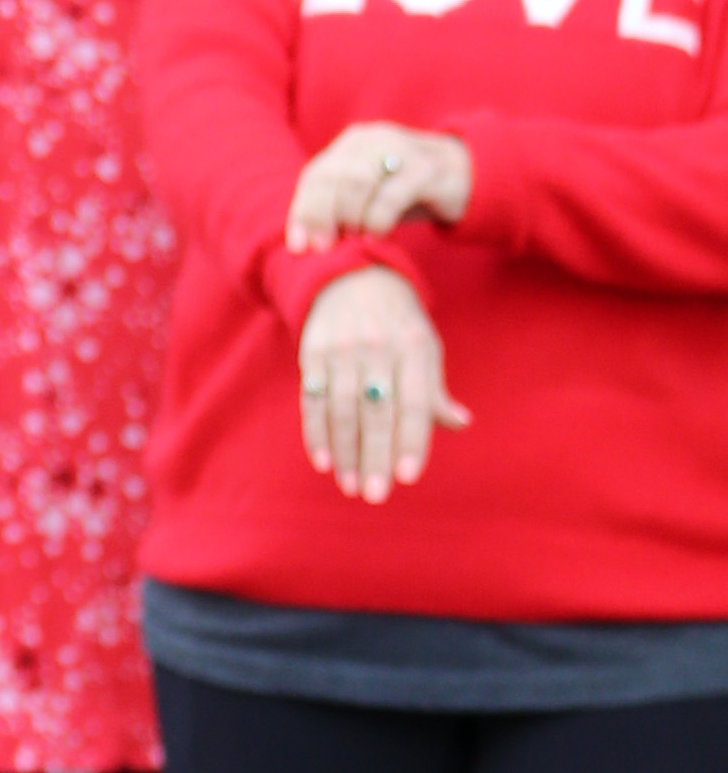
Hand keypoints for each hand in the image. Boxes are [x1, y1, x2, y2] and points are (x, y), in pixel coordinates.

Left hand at [286, 120, 474, 248]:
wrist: (465, 173)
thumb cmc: (405, 191)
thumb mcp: (369, 196)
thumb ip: (337, 210)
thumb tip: (302, 246)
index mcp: (351, 145)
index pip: (316, 176)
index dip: (302, 211)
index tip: (297, 246)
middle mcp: (372, 140)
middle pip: (333, 177)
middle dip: (321, 215)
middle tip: (321, 248)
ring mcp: (400, 149)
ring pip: (358, 181)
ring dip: (348, 216)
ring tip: (349, 241)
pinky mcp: (427, 168)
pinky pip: (393, 193)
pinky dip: (378, 218)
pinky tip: (374, 237)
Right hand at [297, 266, 468, 501]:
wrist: (351, 276)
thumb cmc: (397, 323)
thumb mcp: (424, 346)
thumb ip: (434, 389)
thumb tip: (459, 423)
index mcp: (414, 348)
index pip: (415, 401)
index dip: (412, 440)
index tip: (407, 477)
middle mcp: (378, 349)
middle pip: (377, 411)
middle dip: (375, 456)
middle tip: (376, 496)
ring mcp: (343, 351)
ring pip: (342, 410)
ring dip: (346, 452)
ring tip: (351, 487)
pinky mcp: (313, 354)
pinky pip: (313, 401)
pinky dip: (316, 433)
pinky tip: (324, 462)